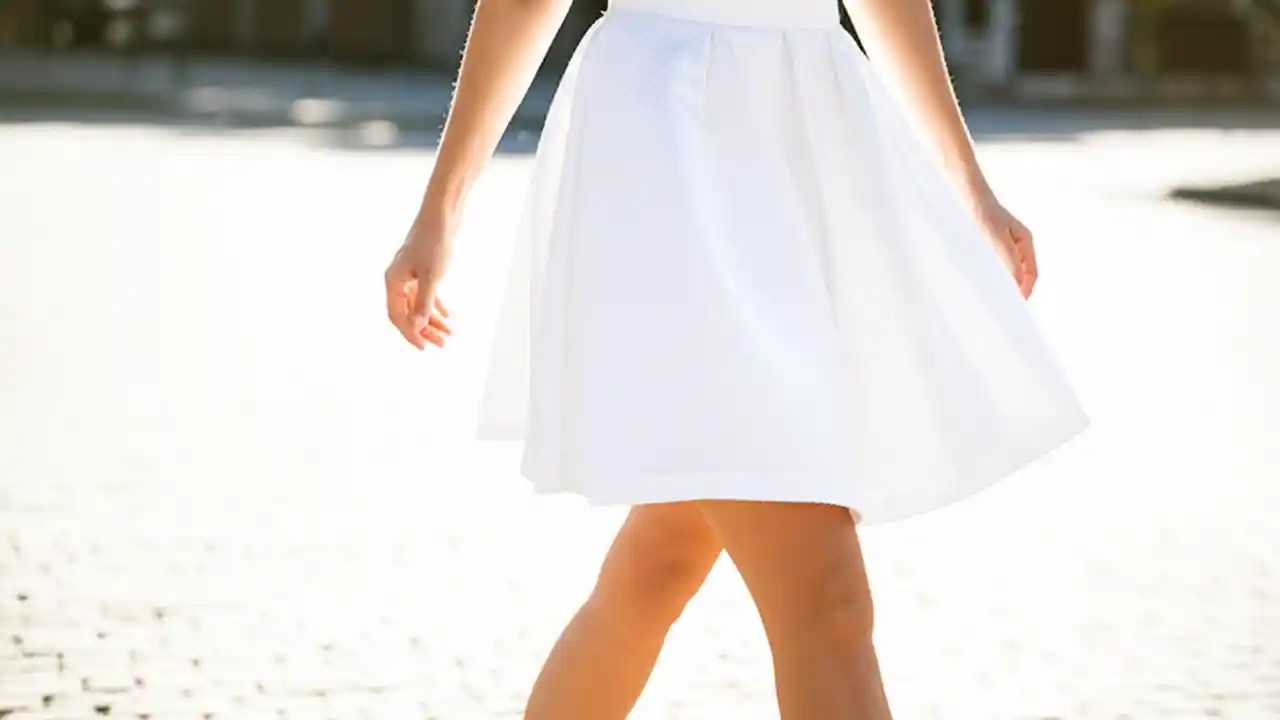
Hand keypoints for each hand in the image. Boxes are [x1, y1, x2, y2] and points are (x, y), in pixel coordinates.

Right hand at [384, 214, 453, 348]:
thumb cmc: (434, 243)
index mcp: (393, 281)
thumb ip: (423, 303)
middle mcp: (397, 279)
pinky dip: (434, 306)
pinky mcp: (420, 269)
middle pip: (407, 312)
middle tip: (442, 344)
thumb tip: (416, 327)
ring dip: (431, 320)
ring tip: (448, 334)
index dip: (410, 333)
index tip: (425, 346)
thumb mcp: (431, 277)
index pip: (396, 315)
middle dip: (424, 330)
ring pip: (417, 304)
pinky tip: (447, 316)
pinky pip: (424, 294)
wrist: (441, 215)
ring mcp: (409, 274)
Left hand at [972, 195, 1037, 298]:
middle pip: (1022, 274)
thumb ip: (1008, 258)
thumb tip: (1017, 281)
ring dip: (1004, 284)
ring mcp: (1005, 246)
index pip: (1032, 273)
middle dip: (1015, 290)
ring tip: (994, 297)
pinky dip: (994, 276)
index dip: (1025, 289)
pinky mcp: (991, 246)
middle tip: (1004, 305)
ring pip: (1009, 272)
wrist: (969, 196)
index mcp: (1025, 242)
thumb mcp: (997, 237)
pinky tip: (983, 282)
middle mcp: (1018, 245)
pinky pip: (997, 266)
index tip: (1016, 303)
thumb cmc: (984, 213)